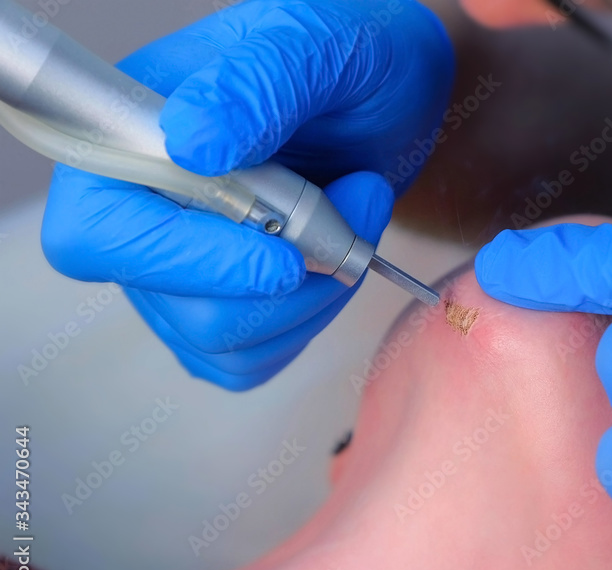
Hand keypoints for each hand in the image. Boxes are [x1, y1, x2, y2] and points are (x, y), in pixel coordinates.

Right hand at [42, 0, 454, 389]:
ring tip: (354, 218)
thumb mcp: (313, 44)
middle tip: (349, 208)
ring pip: (220, 342)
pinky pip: (249, 358)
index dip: (183, 261)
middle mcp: (144, 207)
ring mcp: (181, 262)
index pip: (98, 232)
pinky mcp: (225, 299)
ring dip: (312, 298)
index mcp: (134, 134)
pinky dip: (307, 324)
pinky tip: (333, 265)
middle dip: (284, 282)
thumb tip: (189, 142)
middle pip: (174, 305)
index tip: (281, 258)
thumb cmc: (345, 56)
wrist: (389, 93)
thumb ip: (255, 84)